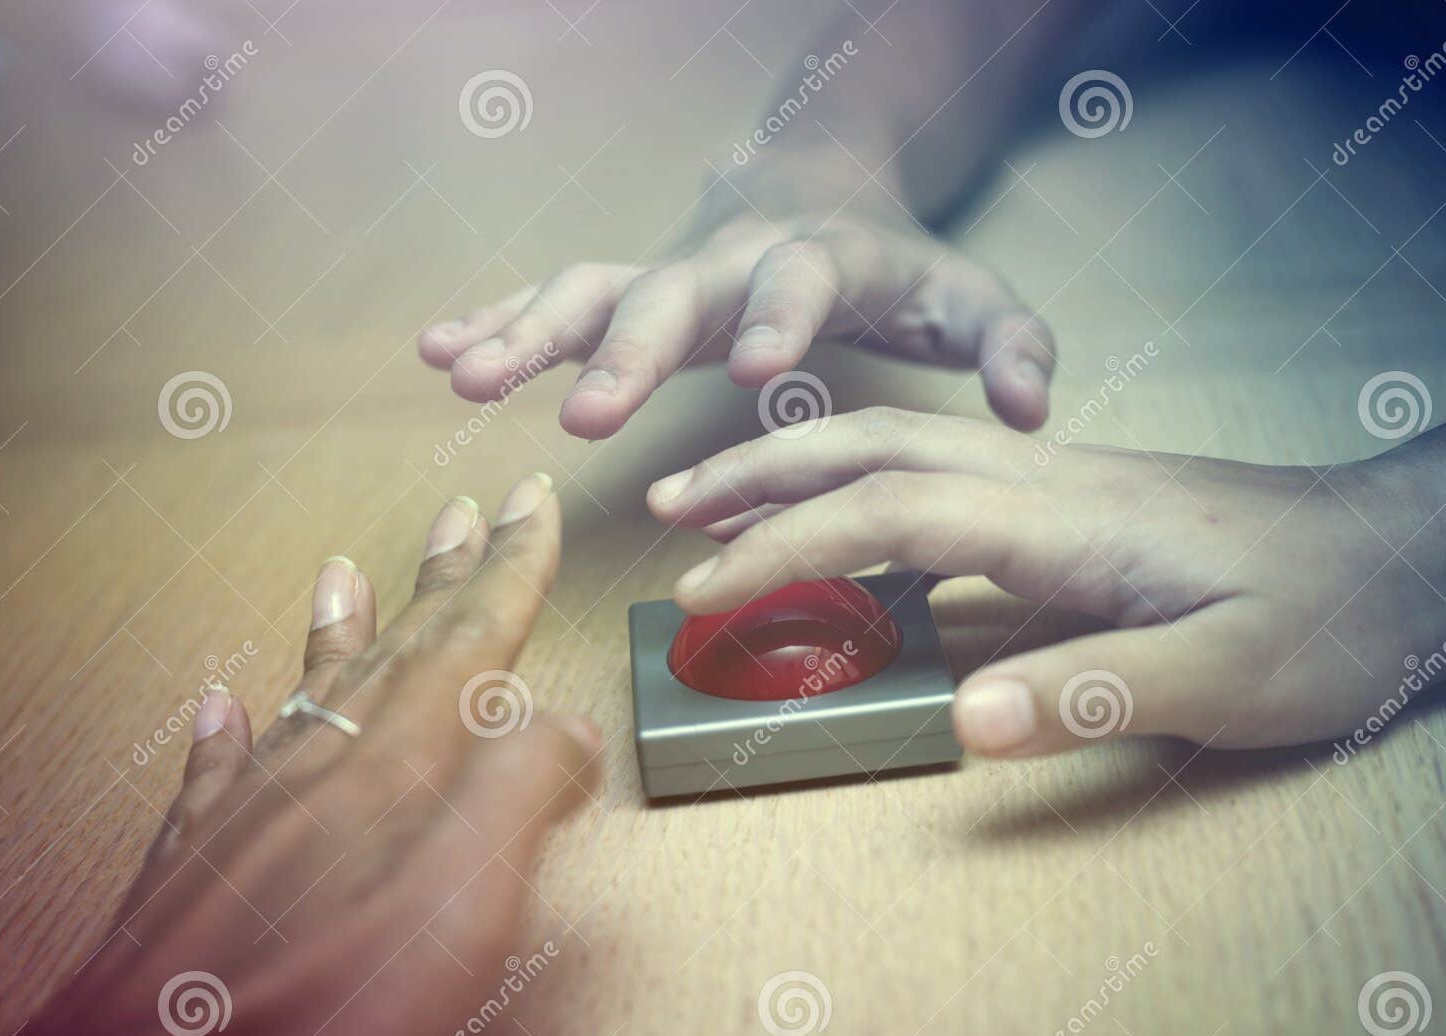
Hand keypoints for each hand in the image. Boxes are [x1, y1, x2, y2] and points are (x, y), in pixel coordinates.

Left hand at [3, 473, 600, 1035]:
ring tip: (351, 571)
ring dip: (345, 626)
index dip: (509, 567)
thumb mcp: (463, 903)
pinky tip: (219, 702)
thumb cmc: (312, 1017)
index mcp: (395, 770)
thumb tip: (564, 726)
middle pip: (396, 648)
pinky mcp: (197, 867)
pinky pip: (214, 769)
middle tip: (465, 511)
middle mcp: (320, 770)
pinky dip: (227, 729)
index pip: (468, 639)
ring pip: (308, 692)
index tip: (529, 505)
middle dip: (443, 576)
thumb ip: (518, 795)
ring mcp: (250, 812)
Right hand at [418, 215, 1056, 438]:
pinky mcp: (629, 282)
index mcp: (821, 261)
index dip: (781, 319)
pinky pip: (553, 294)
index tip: (758, 370)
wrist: (823, 186)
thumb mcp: (970, 298)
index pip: (802, 282)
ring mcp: (670, 269)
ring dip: (527, 332)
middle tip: (587, 413)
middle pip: (671, 293)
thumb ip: (1011, 346)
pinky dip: (496, 318)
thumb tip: (1033, 411)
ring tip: (462, 375)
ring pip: (590, 288)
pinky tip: (438, 349)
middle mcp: (731, 260)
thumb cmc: (898, 263)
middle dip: (627, 351)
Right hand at [646, 409, 1445, 755]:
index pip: (887, 512)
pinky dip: (855, 494)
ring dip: (796, 469)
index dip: (786, 547)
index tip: (705, 593)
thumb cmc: (1320, 617)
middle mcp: (1038, 484)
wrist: (1400, 553)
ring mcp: (1049, 488)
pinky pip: (930, 482)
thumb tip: (958, 721)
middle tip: (666, 512)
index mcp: (1058, 520)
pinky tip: (841, 532)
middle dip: (759, 476)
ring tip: (717, 502)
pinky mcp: (1063, 510)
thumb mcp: (1223, 677)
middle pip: (870, 449)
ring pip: (895, 450)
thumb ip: (1090, 692)